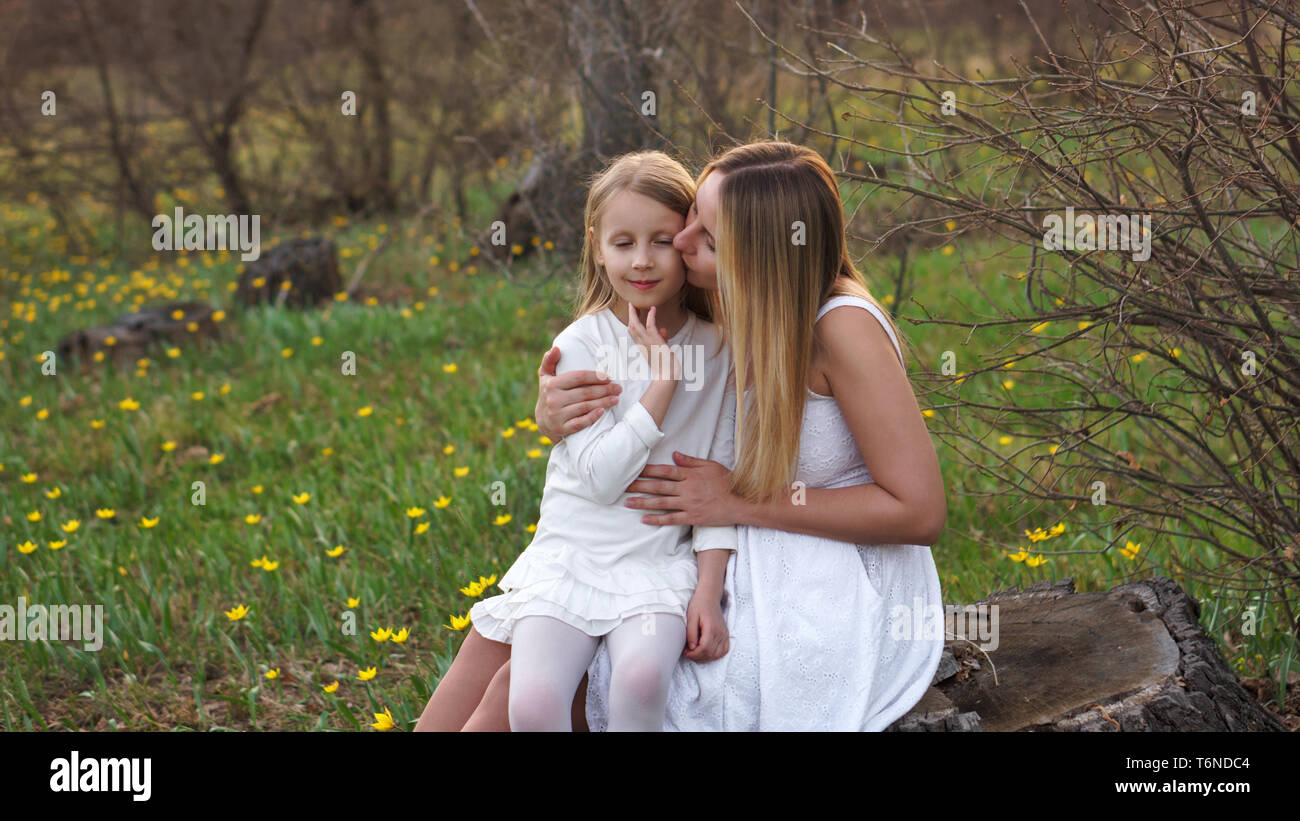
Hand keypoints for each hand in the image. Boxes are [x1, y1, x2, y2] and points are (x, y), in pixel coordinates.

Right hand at [534, 345, 621, 438]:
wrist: (542, 420)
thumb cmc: (549, 393)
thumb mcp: (546, 376)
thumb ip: (550, 360)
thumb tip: (556, 348)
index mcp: (551, 384)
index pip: (578, 377)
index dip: (595, 377)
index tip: (609, 378)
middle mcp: (553, 400)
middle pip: (585, 393)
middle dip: (604, 390)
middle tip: (618, 388)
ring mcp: (557, 415)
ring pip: (585, 407)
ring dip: (603, 402)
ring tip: (616, 399)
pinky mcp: (561, 429)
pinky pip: (580, 423)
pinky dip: (592, 417)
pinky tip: (603, 412)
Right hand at [625, 304, 678, 381]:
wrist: (667, 375)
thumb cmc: (666, 364)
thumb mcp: (663, 350)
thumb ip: (662, 339)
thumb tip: (663, 329)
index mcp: (643, 347)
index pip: (633, 333)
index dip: (631, 323)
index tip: (632, 314)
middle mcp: (642, 344)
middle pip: (631, 328)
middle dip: (630, 315)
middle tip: (631, 305)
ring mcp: (647, 342)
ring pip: (635, 326)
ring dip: (634, 314)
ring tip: (634, 304)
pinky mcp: (654, 341)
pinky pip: (650, 326)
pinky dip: (651, 316)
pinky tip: (653, 308)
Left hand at [625, 452, 740, 526]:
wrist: (741, 501)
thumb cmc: (727, 481)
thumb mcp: (710, 465)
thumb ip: (691, 461)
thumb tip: (674, 455)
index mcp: (690, 474)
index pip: (665, 471)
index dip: (648, 470)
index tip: (634, 470)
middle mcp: (687, 488)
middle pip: (658, 486)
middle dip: (639, 486)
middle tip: (623, 486)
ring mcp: (689, 504)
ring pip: (661, 503)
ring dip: (643, 502)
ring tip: (628, 503)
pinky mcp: (692, 517)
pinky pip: (671, 519)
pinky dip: (657, 519)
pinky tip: (644, 519)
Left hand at [684, 590, 728, 661]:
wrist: (709, 596)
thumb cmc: (699, 605)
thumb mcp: (691, 617)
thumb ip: (691, 633)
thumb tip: (692, 648)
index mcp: (711, 628)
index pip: (705, 648)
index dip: (694, 654)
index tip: (686, 653)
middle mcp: (720, 632)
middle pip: (710, 653)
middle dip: (698, 657)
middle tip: (688, 653)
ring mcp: (725, 634)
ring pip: (718, 654)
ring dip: (706, 657)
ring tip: (695, 653)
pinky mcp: (726, 634)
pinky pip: (724, 650)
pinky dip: (715, 655)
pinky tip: (706, 652)